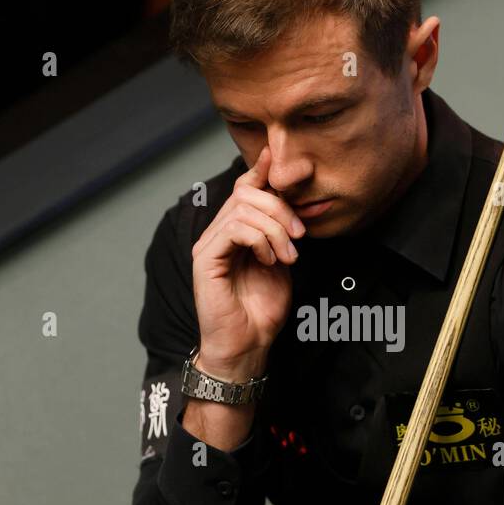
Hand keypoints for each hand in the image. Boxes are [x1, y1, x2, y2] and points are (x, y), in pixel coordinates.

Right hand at [190, 146, 306, 379]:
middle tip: (299, 236)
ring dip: (275, 229)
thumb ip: (281, 233)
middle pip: (245, 193)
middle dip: (280, 208)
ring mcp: (208, 245)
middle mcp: (217, 234)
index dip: (259, 172)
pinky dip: (259, 240)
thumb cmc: (262, 310)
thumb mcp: (281, 262)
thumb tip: (292, 204)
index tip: (276, 159)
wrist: (248, 345)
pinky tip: (268, 260)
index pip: (243, 189)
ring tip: (288, 256)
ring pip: (242, 210)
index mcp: (234, 232)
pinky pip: (233, 229)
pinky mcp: (205, 260)